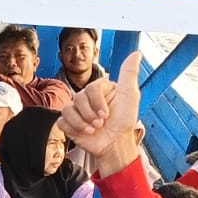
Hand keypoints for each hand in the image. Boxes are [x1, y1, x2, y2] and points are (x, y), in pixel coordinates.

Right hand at [58, 53, 144, 175]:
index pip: (90, 88)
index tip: (107, 113)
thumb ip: (129, 73)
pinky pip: (62, 121)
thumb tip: (136, 54)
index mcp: (99, 89)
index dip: (97, 102)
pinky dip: (73, 128)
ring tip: (94, 129)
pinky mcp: (69, 123)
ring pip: (68, 109)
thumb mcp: (130, 95)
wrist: (115, 144)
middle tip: (101, 123)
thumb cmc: (124, 121)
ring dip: (82, 122)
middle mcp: (87, 98)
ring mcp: (77, 111)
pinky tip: (84, 132)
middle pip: (78, 98)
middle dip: (90, 114)